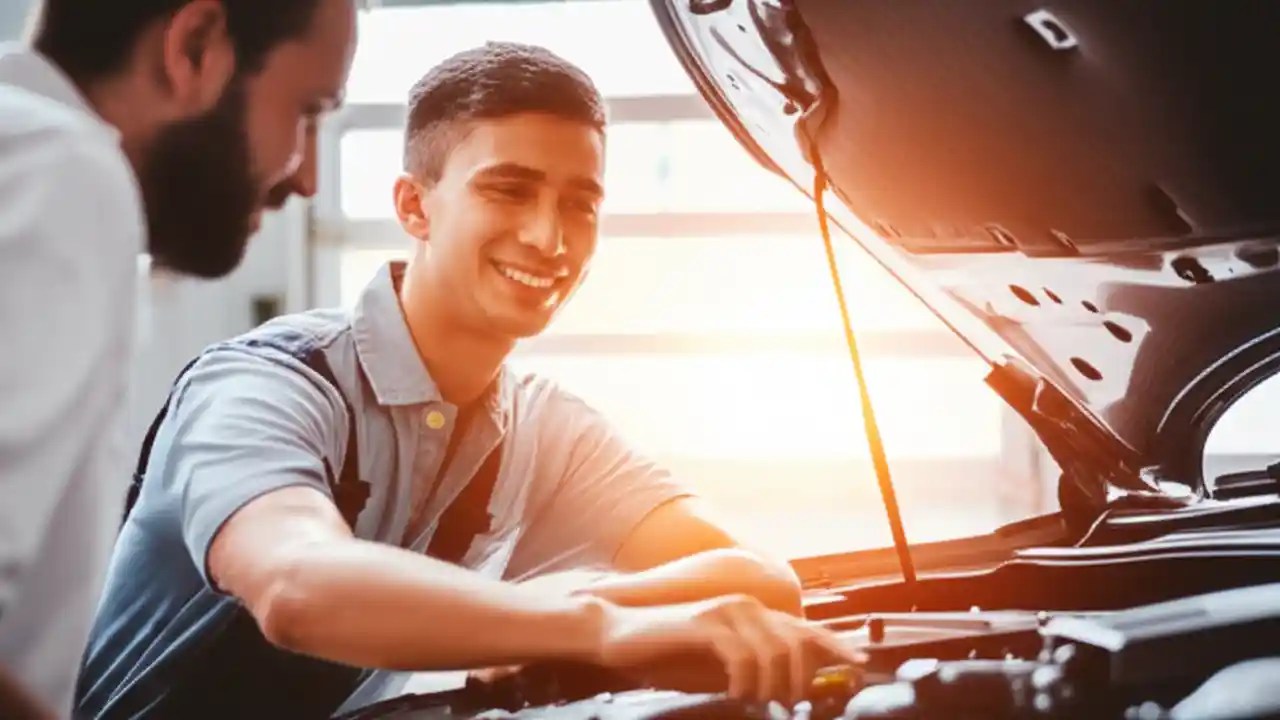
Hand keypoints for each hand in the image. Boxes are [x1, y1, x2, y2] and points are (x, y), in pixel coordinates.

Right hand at [593, 594, 858, 705]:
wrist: (619, 632)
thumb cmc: (668, 651)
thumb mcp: (717, 663)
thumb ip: (751, 668)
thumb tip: (785, 689)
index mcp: (753, 614)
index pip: (806, 629)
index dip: (837, 646)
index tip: (860, 664)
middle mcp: (747, 606)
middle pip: (799, 643)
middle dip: (801, 679)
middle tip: (785, 704)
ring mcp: (726, 612)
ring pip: (775, 652)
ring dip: (772, 685)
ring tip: (756, 701)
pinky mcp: (705, 624)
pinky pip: (742, 656)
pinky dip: (744, 682)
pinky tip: (734, 694)